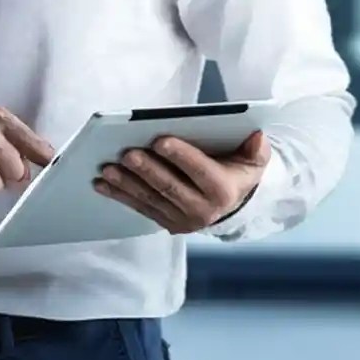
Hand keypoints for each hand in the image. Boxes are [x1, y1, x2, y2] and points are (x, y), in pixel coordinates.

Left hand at [94, 131, 270, 233]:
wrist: (234, 206)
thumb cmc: (239, 173)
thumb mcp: (254, 162)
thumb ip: (257, 149)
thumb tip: (257, 136)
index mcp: (223, 191)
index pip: (201, 172)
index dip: (181, 156)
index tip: (161, 140)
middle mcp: (203, 210)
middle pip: (171, 187)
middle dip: (148, 170)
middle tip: (128, 153)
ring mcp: (182, 219)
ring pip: (151, 198)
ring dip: (127, 183)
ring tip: (108, 168)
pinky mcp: (167, 223)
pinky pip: (141, 208)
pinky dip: (121, 195)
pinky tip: (103, 183)